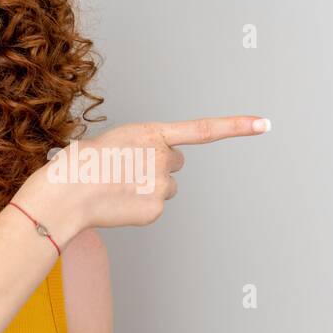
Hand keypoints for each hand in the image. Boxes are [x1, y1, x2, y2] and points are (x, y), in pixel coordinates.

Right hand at [21, 116, 270, 238]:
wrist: (67, 193)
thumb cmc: (82, 164)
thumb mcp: (114, 140)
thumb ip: (141, 146)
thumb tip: (147, 167)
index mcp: (152, 133)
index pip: (204, 129)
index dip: (237, 126)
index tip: (264, 123)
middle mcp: (164, 157)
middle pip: (176, 162)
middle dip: (158, 165)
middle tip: (127, 169)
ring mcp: (162, 185)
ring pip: (166, 186)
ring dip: (148, 185)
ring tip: (118, 186)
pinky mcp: (156, 209)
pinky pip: (156, 206)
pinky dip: (141, 206)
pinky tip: (120, 203)